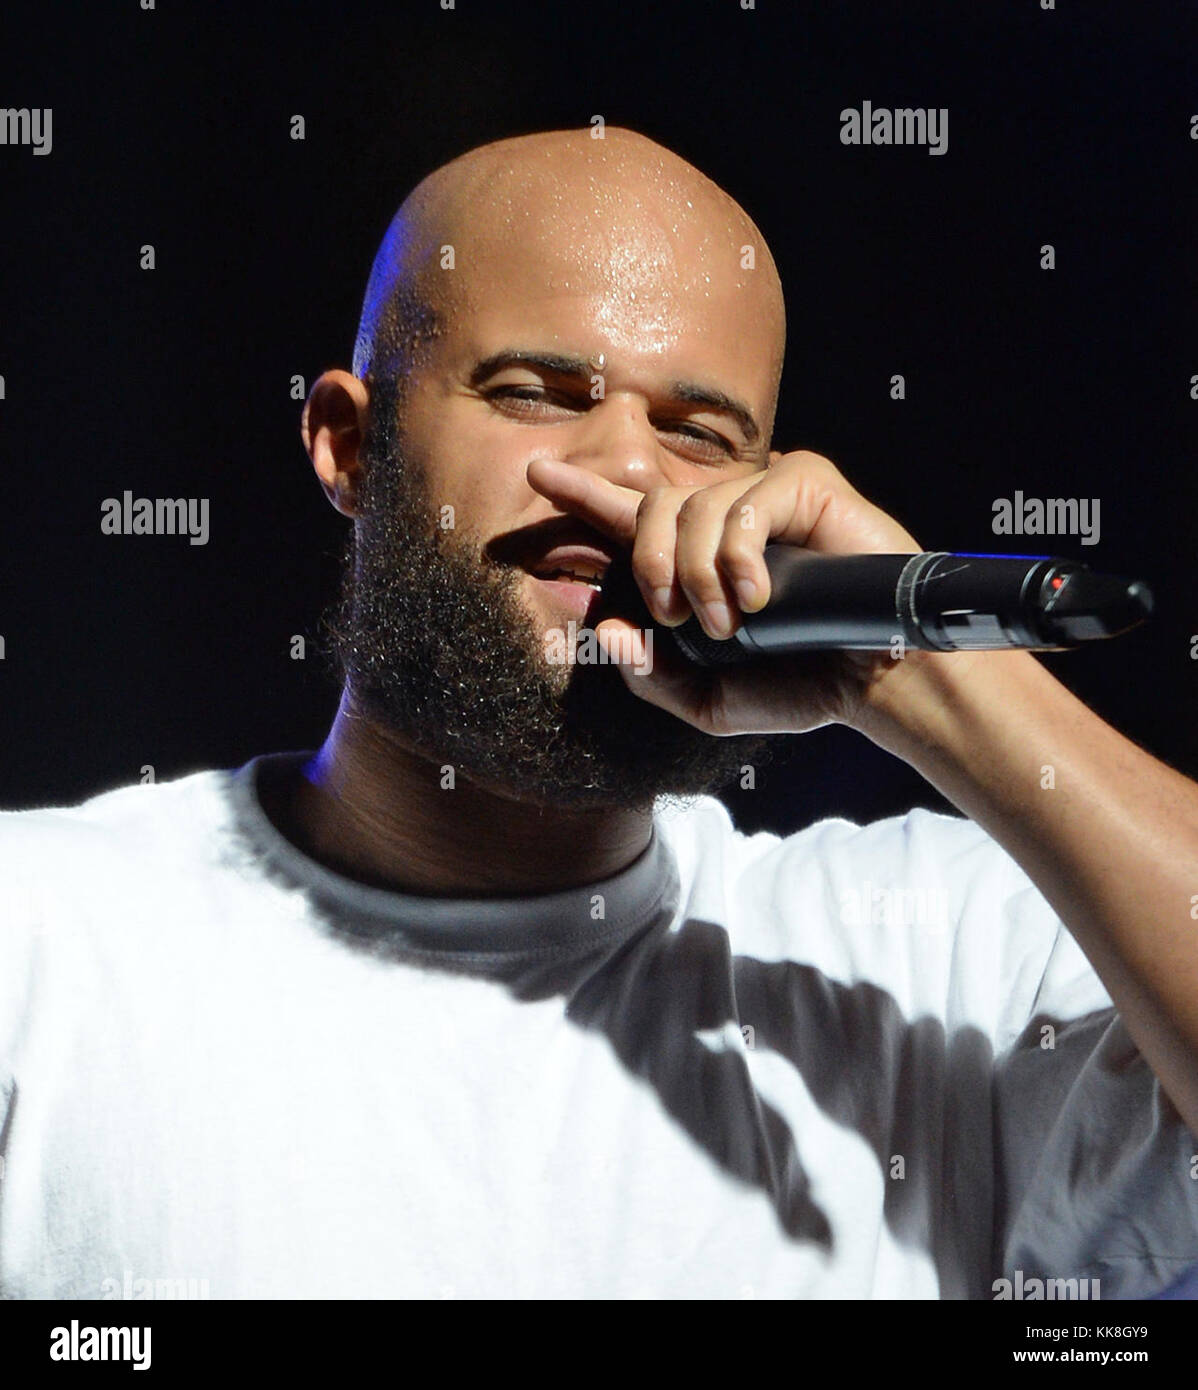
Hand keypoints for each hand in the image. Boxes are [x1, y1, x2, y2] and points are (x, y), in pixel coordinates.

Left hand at [526, 449, 924, 735]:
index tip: (538, 474)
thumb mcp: (706, 701)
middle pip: (652, 504)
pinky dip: (737, 557)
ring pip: (693, 505)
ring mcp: (765, 494)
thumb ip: (649, 675)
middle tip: (674, 617)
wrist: (874, 680)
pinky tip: (759, 598)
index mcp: (697, 559)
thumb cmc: (799, 684)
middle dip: (647, 563)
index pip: (630, 516)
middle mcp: (725, 518)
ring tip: (731, 623)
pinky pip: (743, 503)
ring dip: (697, 574)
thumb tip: (608, 629)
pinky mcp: (805, 483)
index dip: (584, 494)